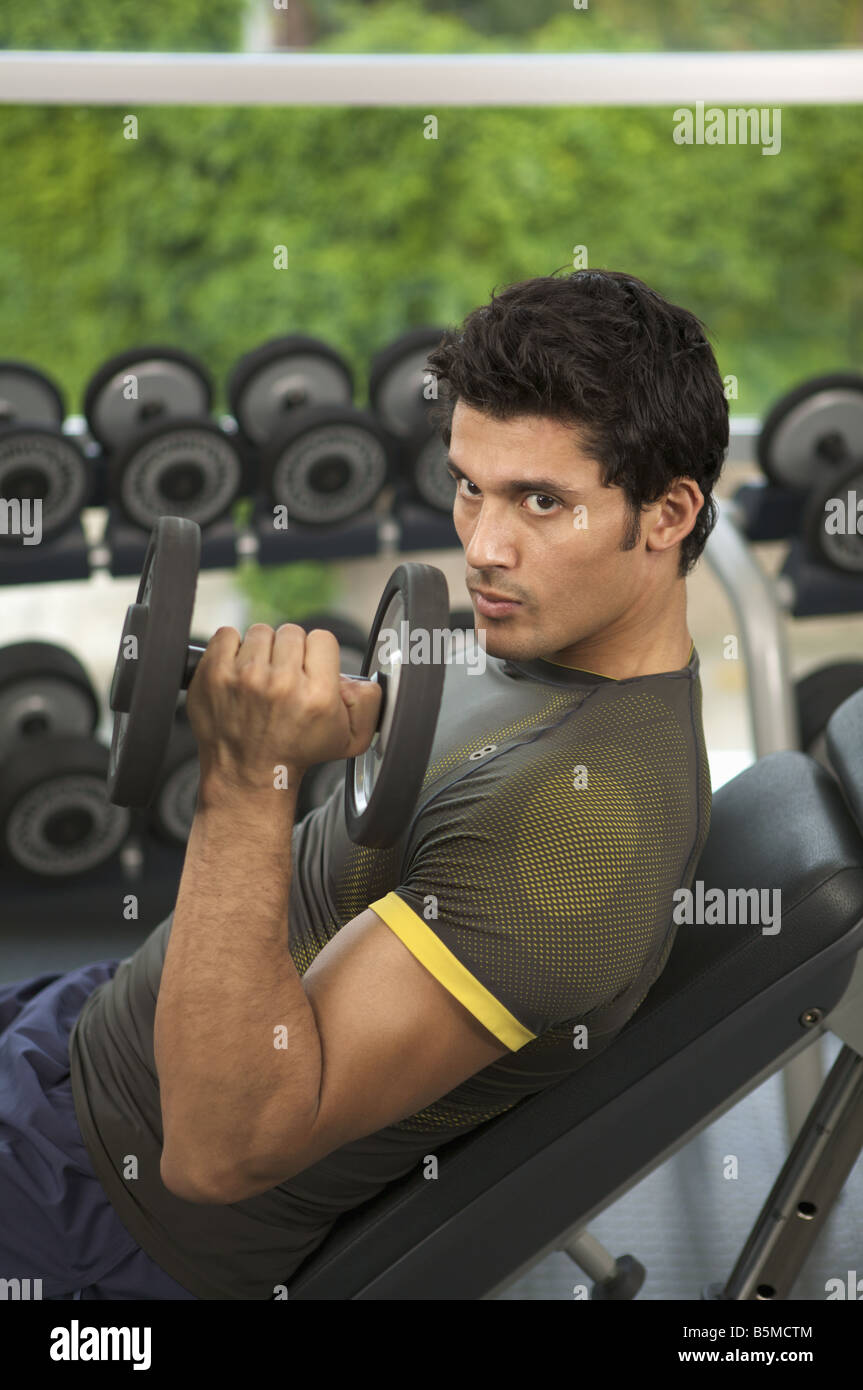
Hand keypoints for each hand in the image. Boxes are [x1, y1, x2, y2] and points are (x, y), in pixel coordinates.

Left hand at [185, 623, 381, 797]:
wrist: (247, 775)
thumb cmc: (297, 754)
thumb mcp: (350, 740)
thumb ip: (369, 701)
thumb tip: (360, 677)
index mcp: (317, 694)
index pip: (322, 638)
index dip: (317, 655)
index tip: (308, 673)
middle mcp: (280, 683)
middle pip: (291, 632)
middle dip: (289, 653)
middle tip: (283, 680)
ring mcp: (243, 677)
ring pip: (260, 632)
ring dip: (261, 651)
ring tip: (260, 679)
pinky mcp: (213, 674)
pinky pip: (226, 634)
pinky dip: (231, 649)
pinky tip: (238, 673)